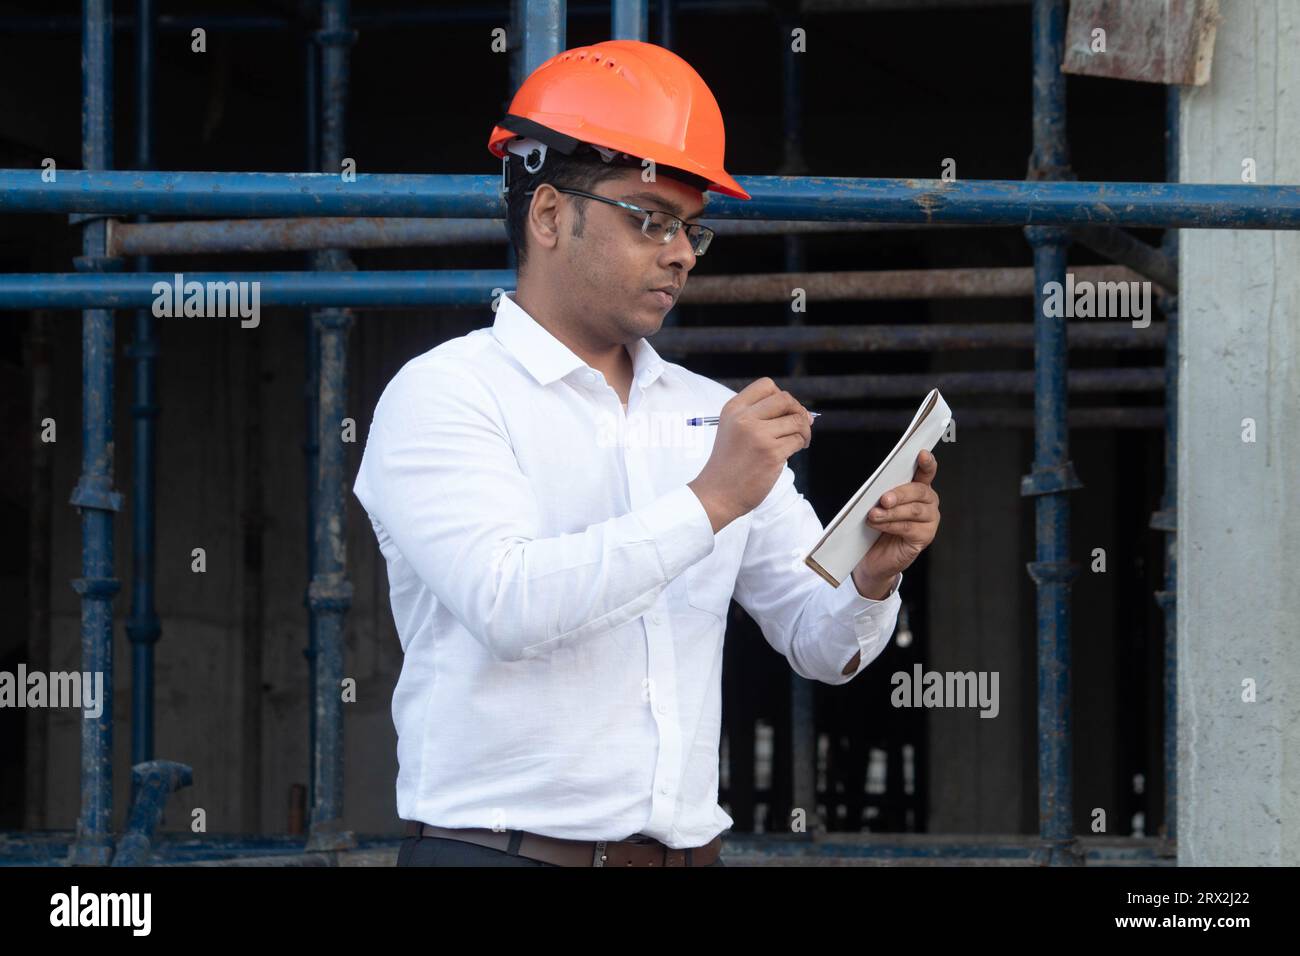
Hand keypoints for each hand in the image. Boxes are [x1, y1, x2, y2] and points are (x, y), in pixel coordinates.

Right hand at [688, 377, 813, 532]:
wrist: (717, 493)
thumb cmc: (729, 464)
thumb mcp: (733, 430)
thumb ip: (760, 416)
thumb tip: (802, 412)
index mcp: (733, 409)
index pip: (766, 385)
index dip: (781, 396)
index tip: (784, 411)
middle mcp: (744, 418)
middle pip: (785, 399)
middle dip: (798, 410)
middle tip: (800, 424)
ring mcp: (759, 435)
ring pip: (796, 420)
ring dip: (804, 430)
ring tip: (800, 441)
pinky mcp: (772, 453)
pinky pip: (797, 440)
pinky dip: (800, 445)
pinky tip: (794, 451)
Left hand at [851, 449, 940, 596]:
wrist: (872, 558)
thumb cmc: (875, 528)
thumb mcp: (878, 506)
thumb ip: (883, 494)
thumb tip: (879, 489)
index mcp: (917, 489)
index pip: (926, 472)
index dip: (927, 462)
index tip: (922, 453)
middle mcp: (928, 503)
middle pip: (919, 491)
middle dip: (900, 493)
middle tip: (883, 499)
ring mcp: (929, 521)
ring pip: (914, 510)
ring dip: (892, 512)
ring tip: (874, 514)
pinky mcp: (925, 537)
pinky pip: (908, 528)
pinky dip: (891, 525)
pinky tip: (878, 524)